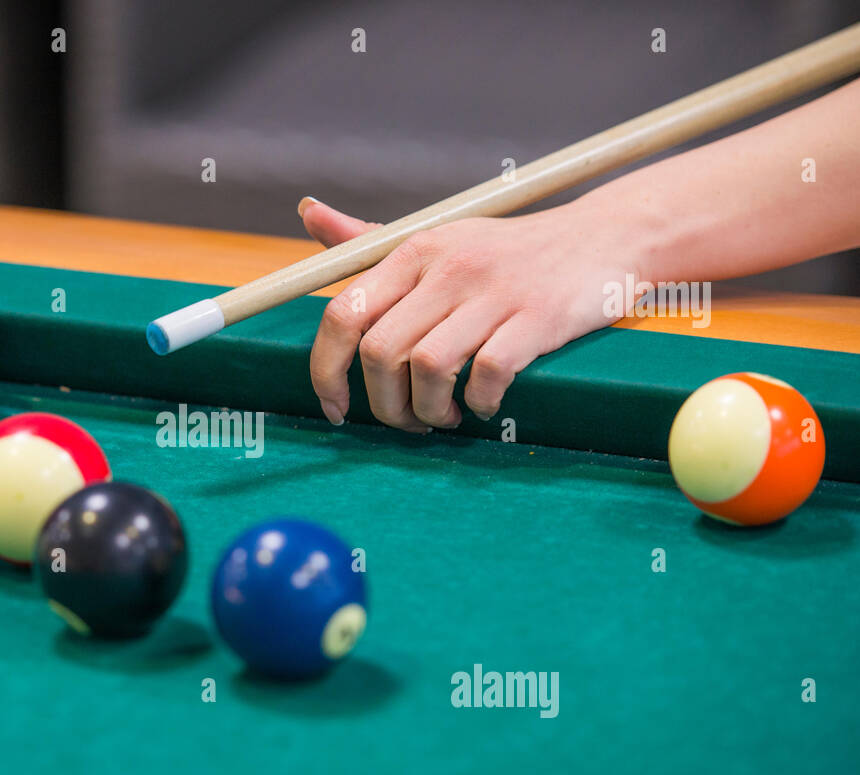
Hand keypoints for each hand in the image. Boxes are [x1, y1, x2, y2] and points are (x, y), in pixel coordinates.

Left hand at [300, 197, 644, 430]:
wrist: (605, 238)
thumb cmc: (507, 254)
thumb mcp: (438, 239)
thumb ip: (370, 240)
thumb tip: (309, 213)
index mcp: (414, 251)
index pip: (344, 315)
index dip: (326, 371)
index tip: (335, 408)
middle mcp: (448, 267)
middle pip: (382, 353)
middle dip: (384, 406)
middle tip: (406, 421)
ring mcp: (494, 291)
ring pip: (429, 368)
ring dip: (429, 411)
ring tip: (445, 416)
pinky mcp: (538, 317)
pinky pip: (487, 373)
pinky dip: (480, 402)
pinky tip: (485, 403)